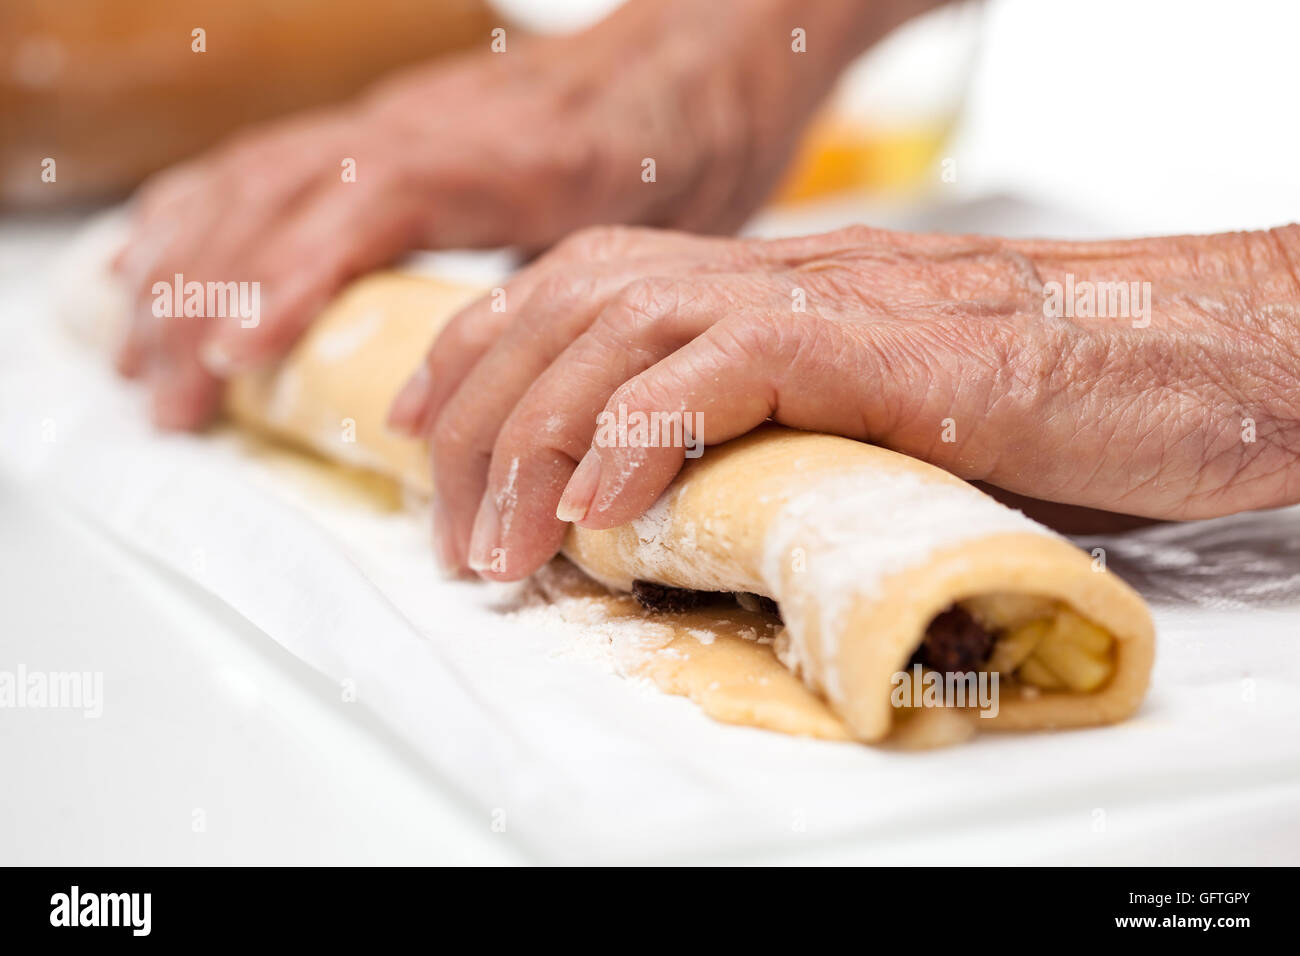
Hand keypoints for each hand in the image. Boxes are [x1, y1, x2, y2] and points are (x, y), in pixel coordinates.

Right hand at [112, 0, 901, 428]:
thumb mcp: (645, 236)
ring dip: (187, 267)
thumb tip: (488, 391)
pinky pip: (270, 156)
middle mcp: (424, 127)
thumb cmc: (686, 144)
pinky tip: (160, 253)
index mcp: (493, 158)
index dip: (289, 283)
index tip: (236, 363)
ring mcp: (396, 119)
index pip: (359, 208)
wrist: (700, 54)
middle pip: (279, 198)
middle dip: (207, 305)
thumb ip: (552, 300)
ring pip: (257, 177)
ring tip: (137, 356)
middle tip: (167, 403)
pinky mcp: (387, 125)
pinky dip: (203, 207)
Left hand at [391, 222, 1299, 579]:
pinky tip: (599, 507)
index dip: (479, 347)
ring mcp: (817, 299)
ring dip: (539, 442)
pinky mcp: (876, 344)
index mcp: (753, 289)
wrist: (1169, 360)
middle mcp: (767, 277)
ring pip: (620, 327)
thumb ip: (758, 437)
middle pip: (569, 305)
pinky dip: (643, 430)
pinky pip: (728, 365)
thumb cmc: (1022, 403)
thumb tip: (658, 508)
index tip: (418, 424)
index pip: (574, 286)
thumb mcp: (853, 415)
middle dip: (483, 421)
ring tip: (500, 547)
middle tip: (452, 536)